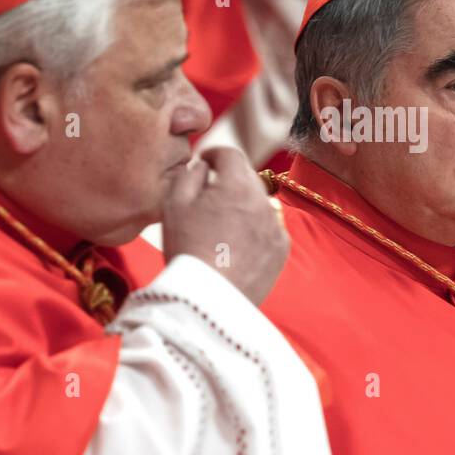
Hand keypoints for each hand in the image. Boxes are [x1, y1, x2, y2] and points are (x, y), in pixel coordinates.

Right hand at [161, 148, 289, 305]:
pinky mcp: (281, 249)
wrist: (208, 301)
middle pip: (247, 177)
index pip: (230, 154)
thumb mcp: (174, 204)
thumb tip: (203, 166)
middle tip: (209, 194)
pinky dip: (254, 228)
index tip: (204, 161)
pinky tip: (235, 244)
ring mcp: (276, 226)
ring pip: (258, 203)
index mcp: (236, 184)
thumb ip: (189, 174)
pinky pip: (268, 227)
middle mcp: (263, 201)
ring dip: (243, 204)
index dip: (214, 153)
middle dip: (229, 179)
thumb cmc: (186, 249)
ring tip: (221, 224)